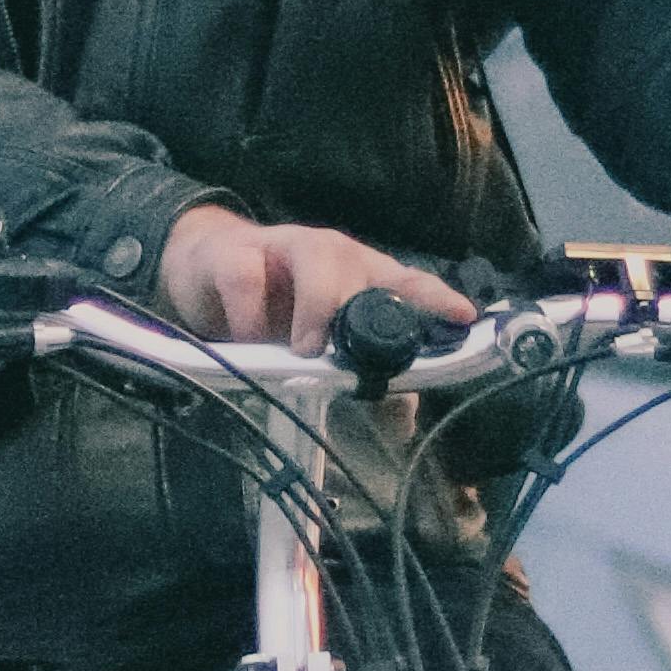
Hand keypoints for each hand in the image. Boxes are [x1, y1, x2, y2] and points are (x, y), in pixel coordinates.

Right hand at [161, 207, 473, 350]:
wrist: (206, 265)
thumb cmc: (278, 304)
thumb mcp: (321, 339)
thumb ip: (360, 374)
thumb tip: (401, 421)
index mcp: (362, 276)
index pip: (409, 281)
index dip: (436, 299)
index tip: (463, 317)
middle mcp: (331, 255)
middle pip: (360, 268)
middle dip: (363, 308)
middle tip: (349, 355)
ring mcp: (284, 248)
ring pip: (315, 260)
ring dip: (316, 307)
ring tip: (305, 349)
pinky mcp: (235, 254)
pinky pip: (247, 277)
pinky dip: (248, 315)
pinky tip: (245, 340)